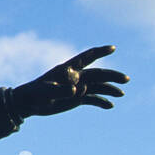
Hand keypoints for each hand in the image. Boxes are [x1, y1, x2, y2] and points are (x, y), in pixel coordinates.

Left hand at [11, 45, 128, 117]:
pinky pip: (92, 99)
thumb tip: (76, 90)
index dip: (99, 52)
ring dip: (110, 89)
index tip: (113, 48)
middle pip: (97, 74)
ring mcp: (77, 88)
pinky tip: (110, 106)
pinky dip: (101, 102)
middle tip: (126, 79)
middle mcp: (75, 77)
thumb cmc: (34, 94)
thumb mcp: (45, 92)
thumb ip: (60, 90)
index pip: (86, 57)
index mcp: (68, 70)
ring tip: (121, 94)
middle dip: (112, 76)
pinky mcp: (76, 98)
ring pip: (97, 87)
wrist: (28, 104)